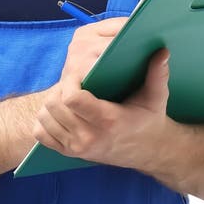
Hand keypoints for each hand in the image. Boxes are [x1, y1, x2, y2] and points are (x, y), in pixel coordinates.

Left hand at [34, 18, 170, 169]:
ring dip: (52, 102)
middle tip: (72, 81)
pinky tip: (62, 112)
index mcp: (108, 121)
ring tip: (68, 94)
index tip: (78, 73)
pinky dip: (46, 120)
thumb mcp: (156, 97)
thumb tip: (162, 50)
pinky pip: (41, 133)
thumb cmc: (150, 119)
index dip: (70, 82)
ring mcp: (77, 148)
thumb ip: (158, 74)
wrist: (148, 152)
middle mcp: (89, 137)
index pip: (72, 99)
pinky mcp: (69, 153)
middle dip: (60, 88)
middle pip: (54, 105)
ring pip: (45, 117)